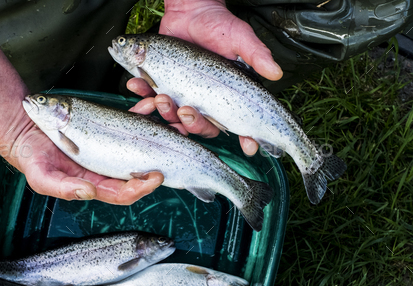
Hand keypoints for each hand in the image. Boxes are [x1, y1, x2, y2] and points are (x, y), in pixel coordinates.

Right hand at [6, 113, 163, 204]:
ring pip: (141, 145)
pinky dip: (142, 113)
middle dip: (160, 161)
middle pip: (139, 170)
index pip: (123, 193)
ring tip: (172, 123)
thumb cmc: (32, 158)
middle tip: (174, 148)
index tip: (155, 177)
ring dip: (159, 134)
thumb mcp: (42, 176)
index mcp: (95, 185)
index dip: (140, 188)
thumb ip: (64, 188)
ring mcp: (110, 148)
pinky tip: (150, 103)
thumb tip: (89, 193)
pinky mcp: (108, 128)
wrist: (25, 131)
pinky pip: (131, 121)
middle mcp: (107, 169)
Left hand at [128, 0, 282, 155]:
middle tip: (186, 111)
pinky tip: (136, 87)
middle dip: (193, 124)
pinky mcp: (161, 87)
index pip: (240, 126)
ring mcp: (181, 97)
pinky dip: (141, 96)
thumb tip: (276, 73)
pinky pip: (149, 99)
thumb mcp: (241, 38)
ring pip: (173, 119)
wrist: (190, 10)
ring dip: (165, 114)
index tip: (249, 145)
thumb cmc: (219, 25)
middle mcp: (204, 104)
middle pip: (201, 128)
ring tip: (159, 98)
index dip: (247, 139)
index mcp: (226, 99)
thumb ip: (256, 56)